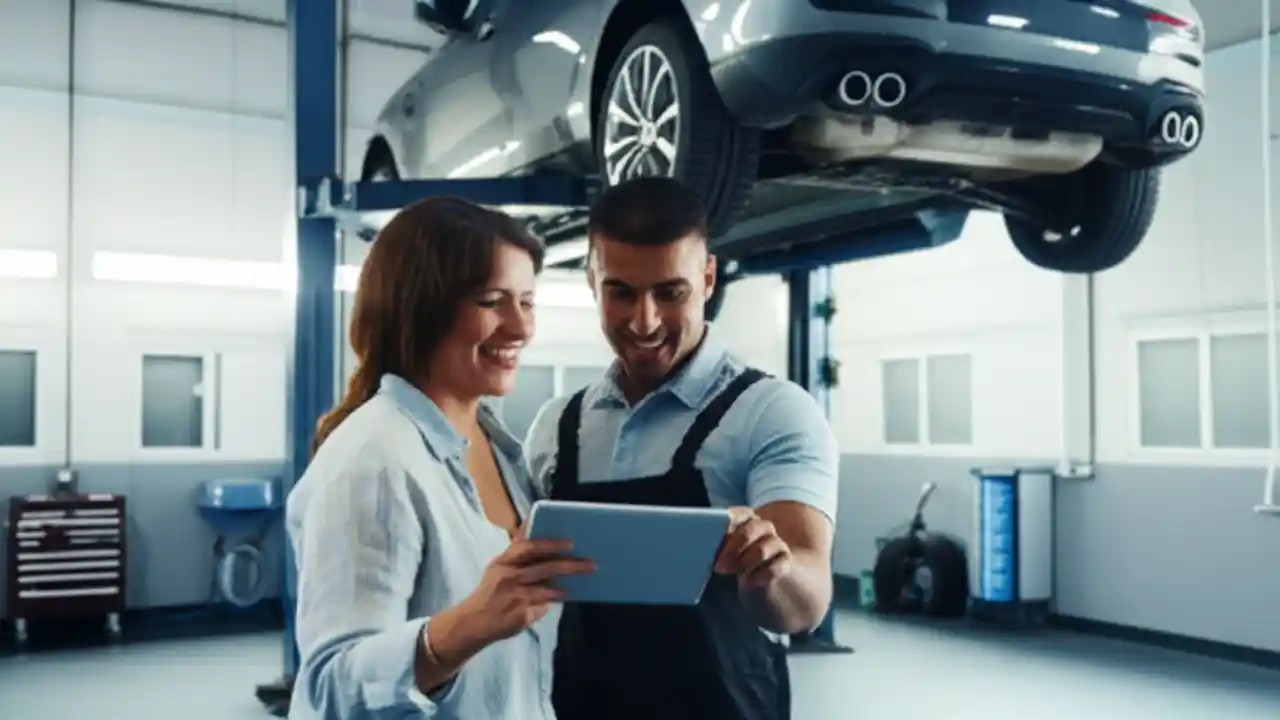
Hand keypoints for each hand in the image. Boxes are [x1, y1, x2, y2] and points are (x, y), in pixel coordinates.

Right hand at [437, 525, 594, 657]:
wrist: (473, 622)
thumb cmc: (491, 592)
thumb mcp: (498, 568)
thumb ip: (517, 554)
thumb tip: (543, 541)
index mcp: (503, 562)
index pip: (527, 546)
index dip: (549, 544)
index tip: (570, 543)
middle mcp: (508, 577)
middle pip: (544, 567)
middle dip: (569, 564)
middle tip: (589, 562)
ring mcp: (515, 596)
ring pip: (547, 587)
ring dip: (567, 582)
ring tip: (586, 575)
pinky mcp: (521, 613)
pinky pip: (543, 604)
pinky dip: (556, 598)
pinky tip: (566, 594)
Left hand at [714, 506, 793, 588]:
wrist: (757, 582)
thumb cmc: (733, 561)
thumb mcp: (722, 552)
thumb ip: (713, 544)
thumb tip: (697, 546)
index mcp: (745, 519)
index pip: (738, 513)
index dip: (726, 521)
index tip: (712, 530)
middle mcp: (763, 527)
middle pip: (750, 530)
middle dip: (733, 548)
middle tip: (718, 566)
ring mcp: (776, 544)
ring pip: (763, 549)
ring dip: (746, 562)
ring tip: (735, 575)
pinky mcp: (784, 563)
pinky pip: (776, 567)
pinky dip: (761, 576)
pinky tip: (749, 582)